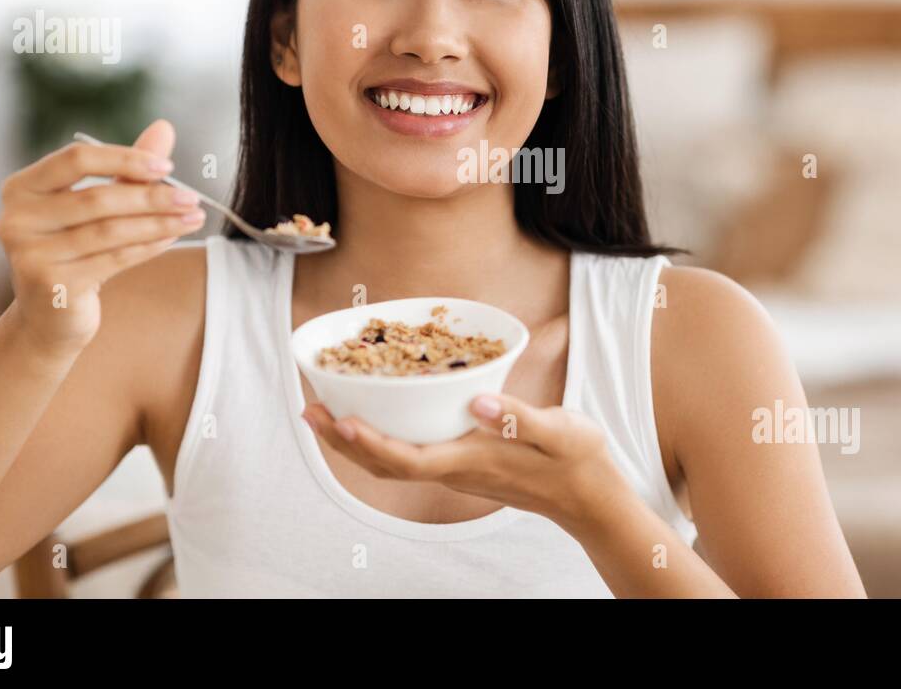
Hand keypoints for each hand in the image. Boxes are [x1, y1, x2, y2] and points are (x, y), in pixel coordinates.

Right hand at [0, 119, 203, 359]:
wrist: (50, 316)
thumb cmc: (75, 250)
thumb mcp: (98, 204)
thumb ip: (127, 168)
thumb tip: (164, 127)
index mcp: (22, 187)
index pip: (76, 159)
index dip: (124, 159)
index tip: (166, 166)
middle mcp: (17, 218)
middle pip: (97, 198)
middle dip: (151, 196)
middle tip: (192, 197)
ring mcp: (29, 253)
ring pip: (109, 231)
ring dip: (158, 222)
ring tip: (193, 217)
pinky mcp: (50, 284)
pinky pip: (111, 258)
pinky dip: (147, 246)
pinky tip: (171, 237)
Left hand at [301, 393, 636, 535]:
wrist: (591, 498)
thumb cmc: (579, 461)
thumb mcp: (560, 431)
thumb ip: (519, 418)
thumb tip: (478, 402)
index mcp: (474, 460)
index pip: (409, 458)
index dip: (370, 442)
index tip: (340, 420)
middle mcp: (457, 471)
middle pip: (386, 464)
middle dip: (343, 440)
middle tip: (309, 409)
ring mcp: (458, 472)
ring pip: (393, 463)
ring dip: (355, 441)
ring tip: (325, 414)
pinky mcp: (463, 466)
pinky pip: (409, 456)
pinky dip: (380, 439)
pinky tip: (374, 419)